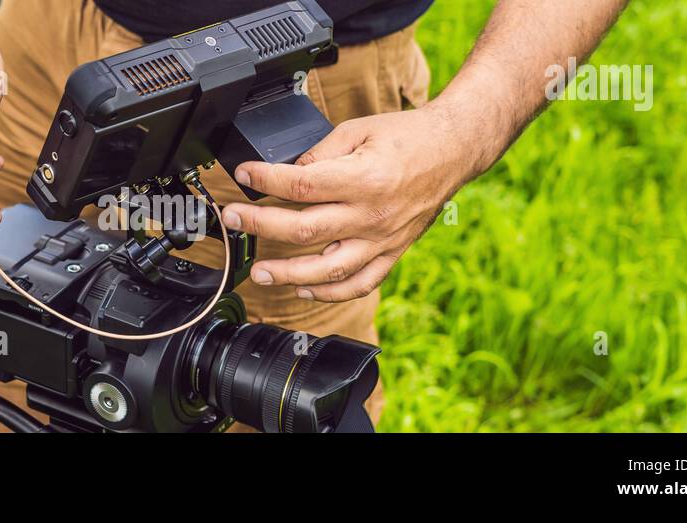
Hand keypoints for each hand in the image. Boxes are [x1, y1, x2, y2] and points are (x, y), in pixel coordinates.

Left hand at [221, 107, 481, 301]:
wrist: (454, 150)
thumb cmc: (408, 137)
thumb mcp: (357, 131)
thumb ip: (319, 155)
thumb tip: (287, 174)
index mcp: (363, 178)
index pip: (301, 186)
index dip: (265, 181)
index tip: (243, 175)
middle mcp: (372, 214)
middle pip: (304, 230)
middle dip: (260, 227)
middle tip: (232, 221)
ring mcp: (382, 239)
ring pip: (328, 269)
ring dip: (288, 274)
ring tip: (259, 273)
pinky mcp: (392, 252)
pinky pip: (359, 283)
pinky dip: (329, 292)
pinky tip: (304, 290)